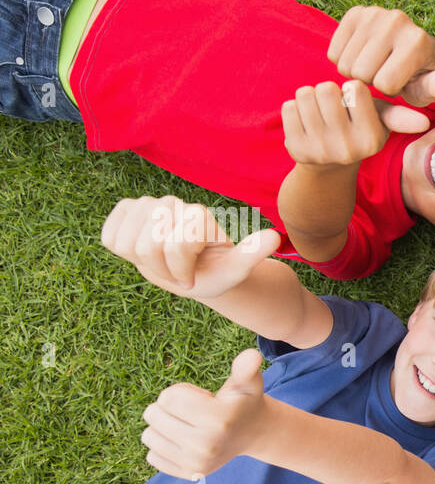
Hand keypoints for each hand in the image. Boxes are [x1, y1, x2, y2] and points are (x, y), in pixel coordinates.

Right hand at [100, 196, 280, 296]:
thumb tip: (274, 237)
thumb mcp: (237, 270)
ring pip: (129, 242)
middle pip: (149, 245)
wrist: (197, 269)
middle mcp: (174, 204)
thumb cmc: (217, 272)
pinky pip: (110, 235)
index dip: (180, 268)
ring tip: (163, 264)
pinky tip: (140, 252)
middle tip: (178, 272)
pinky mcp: (126, 211)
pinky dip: (122, 249)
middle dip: (163, 269)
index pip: (175, 244)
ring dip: (144, 262)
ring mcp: (147, 205)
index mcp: (199, 216)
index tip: (193, 279)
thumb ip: (251, 254)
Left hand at [141, 348, 269, 478]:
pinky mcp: (188, 474)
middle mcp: (207, 445)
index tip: (200, 398)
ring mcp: (196, 463)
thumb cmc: (243, 402)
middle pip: (154, 414)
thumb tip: (252, 355)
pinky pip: (152, 455)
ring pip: (148, 435)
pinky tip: (183, 441)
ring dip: (163, 426)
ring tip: (187, 425)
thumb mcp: (247, 383)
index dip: (180, 392)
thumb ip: (245, 368)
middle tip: (192, 411)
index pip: (168, 398)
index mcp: (219, 419)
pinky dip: (163, 445)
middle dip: (168, 407)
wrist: (252, 434)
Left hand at [281, 80, 429, 166]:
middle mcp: (347, 149)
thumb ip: (400, 117)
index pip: (354, 87)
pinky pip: (288, 108)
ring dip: (311, 99)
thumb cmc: (357, 132)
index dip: (352, 90)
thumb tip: (425, 123)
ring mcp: (320, 151)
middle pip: (327, 89)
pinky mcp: (296, 150)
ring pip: (305, 95)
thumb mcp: (380, 123)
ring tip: (320, 115)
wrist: (328, 168)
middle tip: (334, 110)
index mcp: (371, 139)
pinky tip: (306, 124)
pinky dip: (295, 110)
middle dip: (329, 92)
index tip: (355, 106)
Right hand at [327, 5, 434, 106]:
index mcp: (416, 40)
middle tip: (386, 73)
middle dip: (371, 82)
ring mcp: (373, 13)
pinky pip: (334, 52)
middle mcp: (396, 20)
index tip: (401, 82)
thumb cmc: (419, 76)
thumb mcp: (428, 88)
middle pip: (361, 73)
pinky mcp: (355, 12)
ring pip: (345, 64)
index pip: (384, 84)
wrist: (409, 48)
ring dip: (357, 72)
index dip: (390, 91)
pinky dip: (344, 60)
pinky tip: (363, 55)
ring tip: (376, 65)